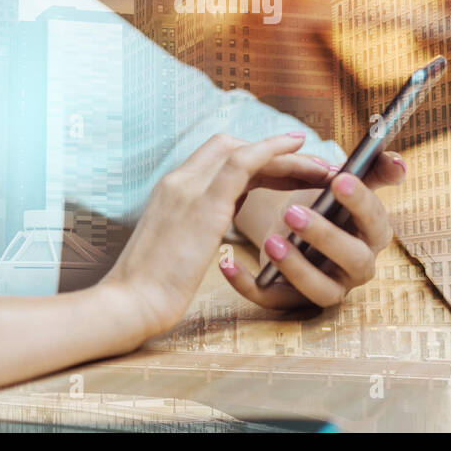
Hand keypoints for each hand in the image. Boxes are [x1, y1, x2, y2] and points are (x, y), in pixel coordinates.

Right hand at [99, 132, 333, 338]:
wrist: (129, 302)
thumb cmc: (150, 290)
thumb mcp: (173, 250)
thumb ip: (194, 230)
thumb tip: (216, 233)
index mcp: (171, 191)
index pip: (216, 159)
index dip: (253, 157)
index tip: (284, 166)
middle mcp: (178, 181)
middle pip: (231, 148)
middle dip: (274, 153)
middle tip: (313, 167)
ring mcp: (188, 188)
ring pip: (242, 151)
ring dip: (284, 155)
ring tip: (320, 167)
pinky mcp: (203, 203)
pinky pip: (243, 163)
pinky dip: (272, 151)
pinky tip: (298, 148)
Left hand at [218, 151, 404, 309]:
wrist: (297, 228)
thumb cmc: (328, 204)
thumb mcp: (348, 186)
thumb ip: (374, 171)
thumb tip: (397, 162)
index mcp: (373, 234)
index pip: (376, 221)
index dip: (359, 202)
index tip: (337, 180)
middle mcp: (356, 267)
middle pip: (352, 260)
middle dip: (324, 236)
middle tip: (293, 212)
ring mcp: (326, 287)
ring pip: (318, 290)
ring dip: (295, 267)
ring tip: (269, 242)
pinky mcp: (292, 300)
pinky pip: (272, 301)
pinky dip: (247, 285)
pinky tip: (227, 262)